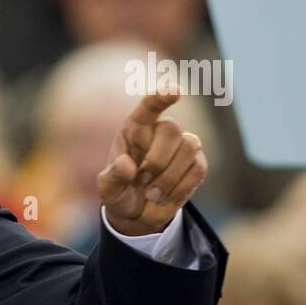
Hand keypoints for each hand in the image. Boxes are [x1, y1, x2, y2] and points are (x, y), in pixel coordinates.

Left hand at [98, 89, 206, 235]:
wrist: (137, 214)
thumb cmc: (120, 192)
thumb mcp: (108, 189)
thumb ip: (113, 176)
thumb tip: (126, 165)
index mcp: (135, 129)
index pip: (149, 106)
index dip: (161, 97)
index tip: (174, 90)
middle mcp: (161, 132)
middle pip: (172, 129)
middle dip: (158, 160)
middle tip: (143, 179)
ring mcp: (182, 146)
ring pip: (189, 147)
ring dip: (169, 177)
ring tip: (152, 193)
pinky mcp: (197, 163)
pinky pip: (198, 168)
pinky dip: (180, 187)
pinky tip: (165, 195)